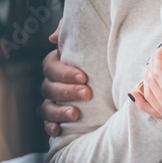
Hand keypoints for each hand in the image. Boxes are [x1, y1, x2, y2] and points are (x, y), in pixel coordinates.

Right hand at [38, 19, 90, 136]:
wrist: (115, 82)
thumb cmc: (101, 57)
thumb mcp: (93, 41)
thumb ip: (74, 33)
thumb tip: (53, 38)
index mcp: (58, 64)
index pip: (50, 66)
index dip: (64, 72)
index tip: (84, 77)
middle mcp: (52, 83)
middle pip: (48, 87)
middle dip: (67, 91)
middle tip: (87, 93)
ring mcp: (53, 101)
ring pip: (46, 106)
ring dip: (58, 111)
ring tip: (75, 114)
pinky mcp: (58, 118)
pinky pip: (47, 123)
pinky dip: (51, 127)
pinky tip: (59, 130)